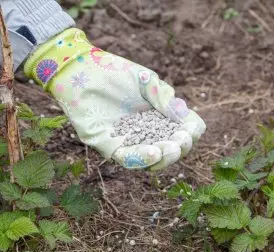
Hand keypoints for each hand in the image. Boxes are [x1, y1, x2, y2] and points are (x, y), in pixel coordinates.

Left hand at [24, 29, 205, 169]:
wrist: (82, 69)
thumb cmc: (114, 72)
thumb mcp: (146, 81)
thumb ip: (164, 97)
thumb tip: (183, 115)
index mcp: (159, 117)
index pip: (182, 131)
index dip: (190, 133)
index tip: (191, 128)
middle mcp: (146, 132)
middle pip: (170, 150)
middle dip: (179, 148)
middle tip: (180, 140)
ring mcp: (128, 141)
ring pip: (151, 160)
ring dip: (164, 157)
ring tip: (170, 148)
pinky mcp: (109, 147)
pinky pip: (127, 160)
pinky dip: (142, 158)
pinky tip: (154, 152)